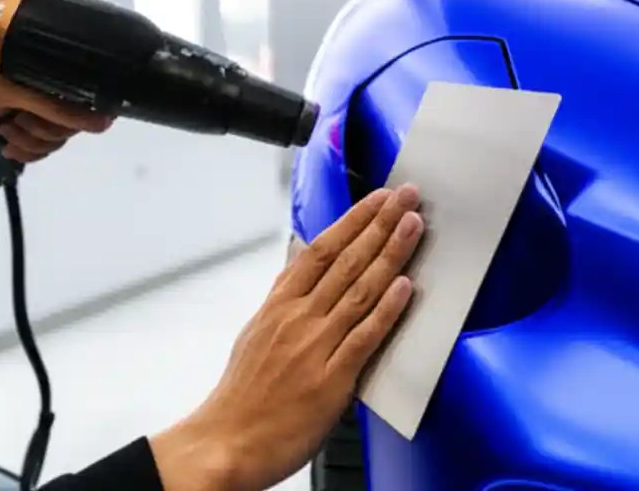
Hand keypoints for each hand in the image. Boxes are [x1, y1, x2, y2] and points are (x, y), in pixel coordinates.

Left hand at [0, 53, 111, 161]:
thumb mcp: (13, 93)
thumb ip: (56, 107)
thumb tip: (105, 122)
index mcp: (53, 73)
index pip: (86, 102)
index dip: (75, 120)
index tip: (51, 122)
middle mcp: (51, 89)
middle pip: (72, 125)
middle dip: (43, 133)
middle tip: (17, 122)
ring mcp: (39, 109)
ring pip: (57, 140)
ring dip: (30, 144)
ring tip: (4, 132)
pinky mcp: (27, 128)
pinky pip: (43, 149)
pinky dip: (26, 153)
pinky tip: (6, 147)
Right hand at [150, 185, 424, 490]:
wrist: (225, 443)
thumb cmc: (242, 396)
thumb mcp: (256, 334)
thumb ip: (285, 301)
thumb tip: (302, 269)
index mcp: (279, 305)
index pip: (321, 249)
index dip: (353, 220)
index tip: (378, 198)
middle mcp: (298, 318)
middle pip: (346, 260)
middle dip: (380, 223)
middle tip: (407, 196)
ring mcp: (315, 346)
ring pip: (360, 289)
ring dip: (391, 253)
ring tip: (413, 225)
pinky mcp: (331, 378)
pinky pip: (365, 337)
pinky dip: (387, 310)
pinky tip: (406, 286)